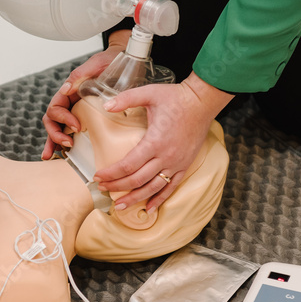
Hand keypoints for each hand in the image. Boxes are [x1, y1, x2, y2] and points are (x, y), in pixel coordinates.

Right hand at [41, 42, 124, 159]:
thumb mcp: (95, 64)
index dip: (62, 118)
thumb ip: (79, 75)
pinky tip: (63, 153)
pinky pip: (71, 130)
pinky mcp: (86, 116)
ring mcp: (77, 110)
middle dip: (55, 133)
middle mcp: (70, 101)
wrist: (123, 58)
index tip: (76, 125)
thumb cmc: (108, 60)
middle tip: (68, 143)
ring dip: (54, 141)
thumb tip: (65, 89)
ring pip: (58, 127)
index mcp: (69, 91)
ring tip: (53, 154)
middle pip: (52, 120)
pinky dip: (63, 142)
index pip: (55, 107)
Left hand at [94, 73, 233, 209]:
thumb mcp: (149, 93)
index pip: (127, 165)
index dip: (111, 173)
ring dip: (135, 198)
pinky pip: (171, 187)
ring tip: (120, 206)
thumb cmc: (176, 97)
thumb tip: (105, 105)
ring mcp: (176, 163)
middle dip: (117, 187)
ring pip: (153, 188)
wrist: (202, 102)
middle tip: (103, 189)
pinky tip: (150, 208)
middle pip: (137, 180)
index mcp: (154, 141)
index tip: (98, 176)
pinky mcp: (185, 165)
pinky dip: (160, 199)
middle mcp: (165, 157)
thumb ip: (126, 98)